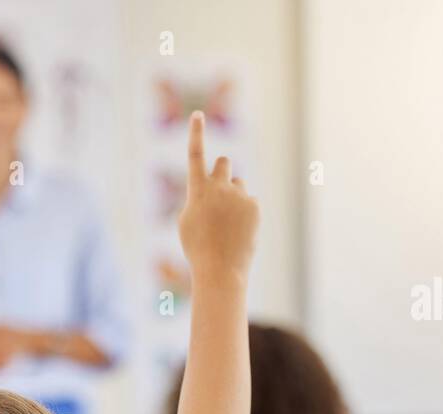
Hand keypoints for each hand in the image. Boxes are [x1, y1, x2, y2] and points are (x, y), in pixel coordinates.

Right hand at [177, 111, 258, 284]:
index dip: (196, 133)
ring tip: (227, 223)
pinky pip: (249, 202)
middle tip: (220, 190)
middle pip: (224, 162)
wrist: (220, 269)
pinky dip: (244, 214)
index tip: (198, 114)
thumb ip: (197, 199)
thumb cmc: (198, 248)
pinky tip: (239, 232)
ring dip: (233, 195)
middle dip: (222, 170)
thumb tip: (210, 189)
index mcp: (197, 190)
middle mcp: (219, 187)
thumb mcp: (188, 222)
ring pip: (238, 184)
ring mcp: (239, 196)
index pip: (195, 155)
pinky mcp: (254, 206)